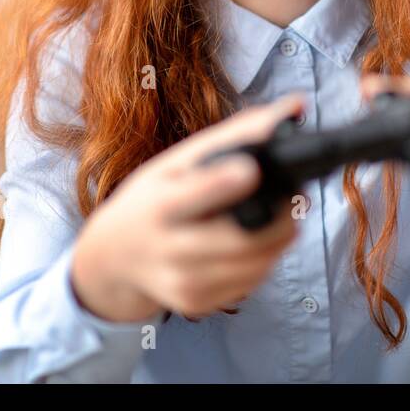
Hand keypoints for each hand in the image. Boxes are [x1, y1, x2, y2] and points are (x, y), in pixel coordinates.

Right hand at [70, 94, 304, 322]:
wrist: (111, 257)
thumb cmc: (150, 198)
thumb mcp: (175, 162)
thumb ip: (236, 134)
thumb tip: (296, 106)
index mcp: (159, 204)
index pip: (196, 194)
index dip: (225, 182)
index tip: (252, 169)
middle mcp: (168, 248)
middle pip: (242, 239)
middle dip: (282, 217)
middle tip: (298, 197)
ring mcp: (182, 282)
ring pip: (256, 264)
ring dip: (281, 238)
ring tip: (284, 216)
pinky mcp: (196, 304)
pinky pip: (250, 283)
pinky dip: (265, 260)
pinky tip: (259, 242)